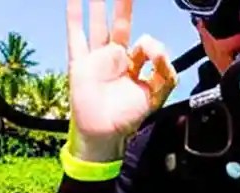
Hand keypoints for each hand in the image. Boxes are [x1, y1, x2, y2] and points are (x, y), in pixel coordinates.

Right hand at [66, 0, 177, 161]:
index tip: (153, 58)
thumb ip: (165, 73)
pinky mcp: (81, 63)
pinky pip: (76, 36)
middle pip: (120, 23)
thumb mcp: (155, 95)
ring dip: (98, 3)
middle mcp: (115, 57)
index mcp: (133, 64)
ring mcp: (97, 58)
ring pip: (98, 24)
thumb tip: (158, 51)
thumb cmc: (127, 118)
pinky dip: (74, 16)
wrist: (104, 134)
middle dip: (124, 4)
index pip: (146, 43)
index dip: (153, 46)